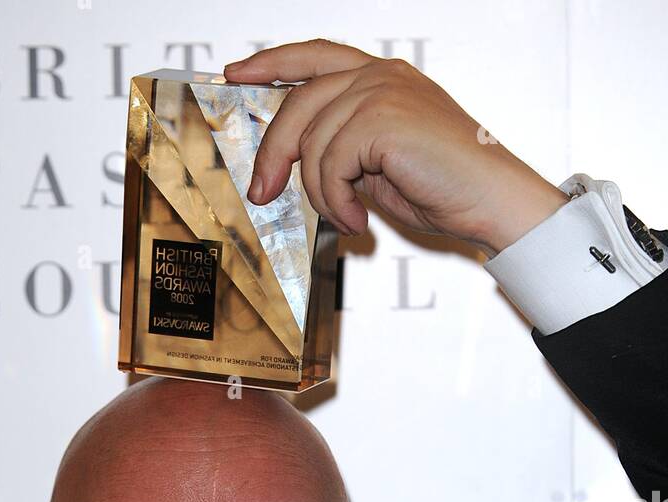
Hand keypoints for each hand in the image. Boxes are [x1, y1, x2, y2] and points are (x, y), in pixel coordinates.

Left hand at [222, 38, 567, 254]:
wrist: (491, 200)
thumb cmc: (445, 188)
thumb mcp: (380, 164)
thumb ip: (341, 148)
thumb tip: (292, 165)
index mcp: (382, 77)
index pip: (314, 56)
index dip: (271, 62)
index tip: (236, 75)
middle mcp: (380, 74)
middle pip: (298, 102)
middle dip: (272, 153)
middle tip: (260, 193)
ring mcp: (381, 91)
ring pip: (311, 142)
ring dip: (319, 193)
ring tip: (348, 217)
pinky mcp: (381, 117)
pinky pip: (328, 164)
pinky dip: (336, 202)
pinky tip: (360, 219)